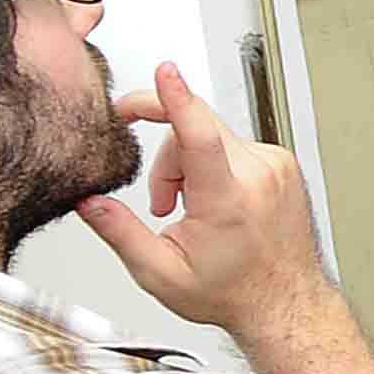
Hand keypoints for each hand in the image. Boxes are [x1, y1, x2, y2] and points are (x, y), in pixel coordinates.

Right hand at [76, 62, 337, 346]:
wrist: (285, 301)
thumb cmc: (232, 291)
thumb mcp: (161, 274)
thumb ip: (120, 233)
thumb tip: (89, 201)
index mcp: (229, 201)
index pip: (199, 137)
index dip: (177, 100)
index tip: (166, 72)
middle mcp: (258, 176)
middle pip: (192, 129)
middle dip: (163, 157)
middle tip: (160, 199)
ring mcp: (275, 166)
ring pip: (209, 135)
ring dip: (186, 166)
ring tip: (188, 211)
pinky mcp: (281, 162)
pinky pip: (231, 144)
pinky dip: (212, 165)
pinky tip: (213, 201)